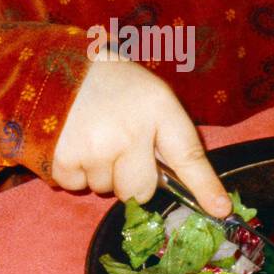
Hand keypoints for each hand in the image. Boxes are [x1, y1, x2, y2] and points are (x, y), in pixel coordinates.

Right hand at [51, 55, 231, 216]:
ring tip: (90, 135)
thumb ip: (168, 137)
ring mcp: (95, 148)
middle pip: (140, 191)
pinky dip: (72, 171)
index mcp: (157, 108)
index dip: (205, 187)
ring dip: (99, 172)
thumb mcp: (149, 96)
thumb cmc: (109, 82)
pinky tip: (71, 141)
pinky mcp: (63, 160)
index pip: (187, 155)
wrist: (52, 63)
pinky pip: (75, 186)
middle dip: (130, 177)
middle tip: (116, 144)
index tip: (220, 210)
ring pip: (105, 190)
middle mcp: (130, 131)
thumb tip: (180, 184)